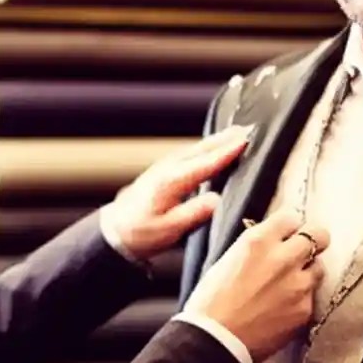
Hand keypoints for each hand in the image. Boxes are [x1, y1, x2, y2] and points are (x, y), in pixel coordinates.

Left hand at [101, 125, 251, 260]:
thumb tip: (217, 201)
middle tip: (248, 130)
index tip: (246, 141)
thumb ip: (193, 214)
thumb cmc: (139, 233)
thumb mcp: (168, 229)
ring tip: (237, 133)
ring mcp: (165, 167)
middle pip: (203, 149)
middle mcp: (168, 168)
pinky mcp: (164, 171)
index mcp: (171, 181)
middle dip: (226, 138)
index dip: (228, 152)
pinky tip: (213, 148)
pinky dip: (206, 147)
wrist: (114, 231)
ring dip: (217, 140)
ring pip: (196, 148)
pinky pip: (190, 153)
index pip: (206, 163)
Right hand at [183, 209, 328, 361]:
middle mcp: (283, 258)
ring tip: (290, 285)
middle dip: (312, 242)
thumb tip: (269, 242)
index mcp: (258, 241)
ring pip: (319, 267)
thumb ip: (254, 247)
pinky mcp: (305, 310)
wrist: (215, 342)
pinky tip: (283, 309)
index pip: (291, 217)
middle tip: (301, 253)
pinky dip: (301, 300)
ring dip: (307, 272)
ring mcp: (298, 285)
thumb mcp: (226, 261)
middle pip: (319, 235)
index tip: (286, 235)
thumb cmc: (210, 302)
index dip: (289, 227)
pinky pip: (311, 297)